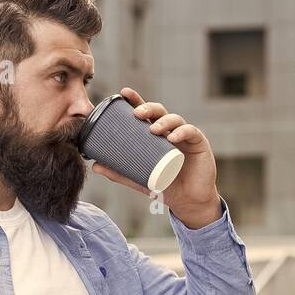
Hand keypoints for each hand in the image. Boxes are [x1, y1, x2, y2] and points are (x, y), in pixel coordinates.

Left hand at [91, 86, 221, 227]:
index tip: (123, 93)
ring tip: (153, 129)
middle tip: (137, 114)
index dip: (136, 100)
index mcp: (155, 135)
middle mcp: (169, 131)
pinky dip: (181, 132)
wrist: (188, 201)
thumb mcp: (139, 178)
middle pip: (159, 111)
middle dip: (148, 108)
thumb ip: (120, 172)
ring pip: (175, 119)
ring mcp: (185, 136)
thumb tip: (95, 166)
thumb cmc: (165, 185)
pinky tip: (172, 138)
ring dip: (163, 121)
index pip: (145, 113)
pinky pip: (190, 132)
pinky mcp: (199, 143)